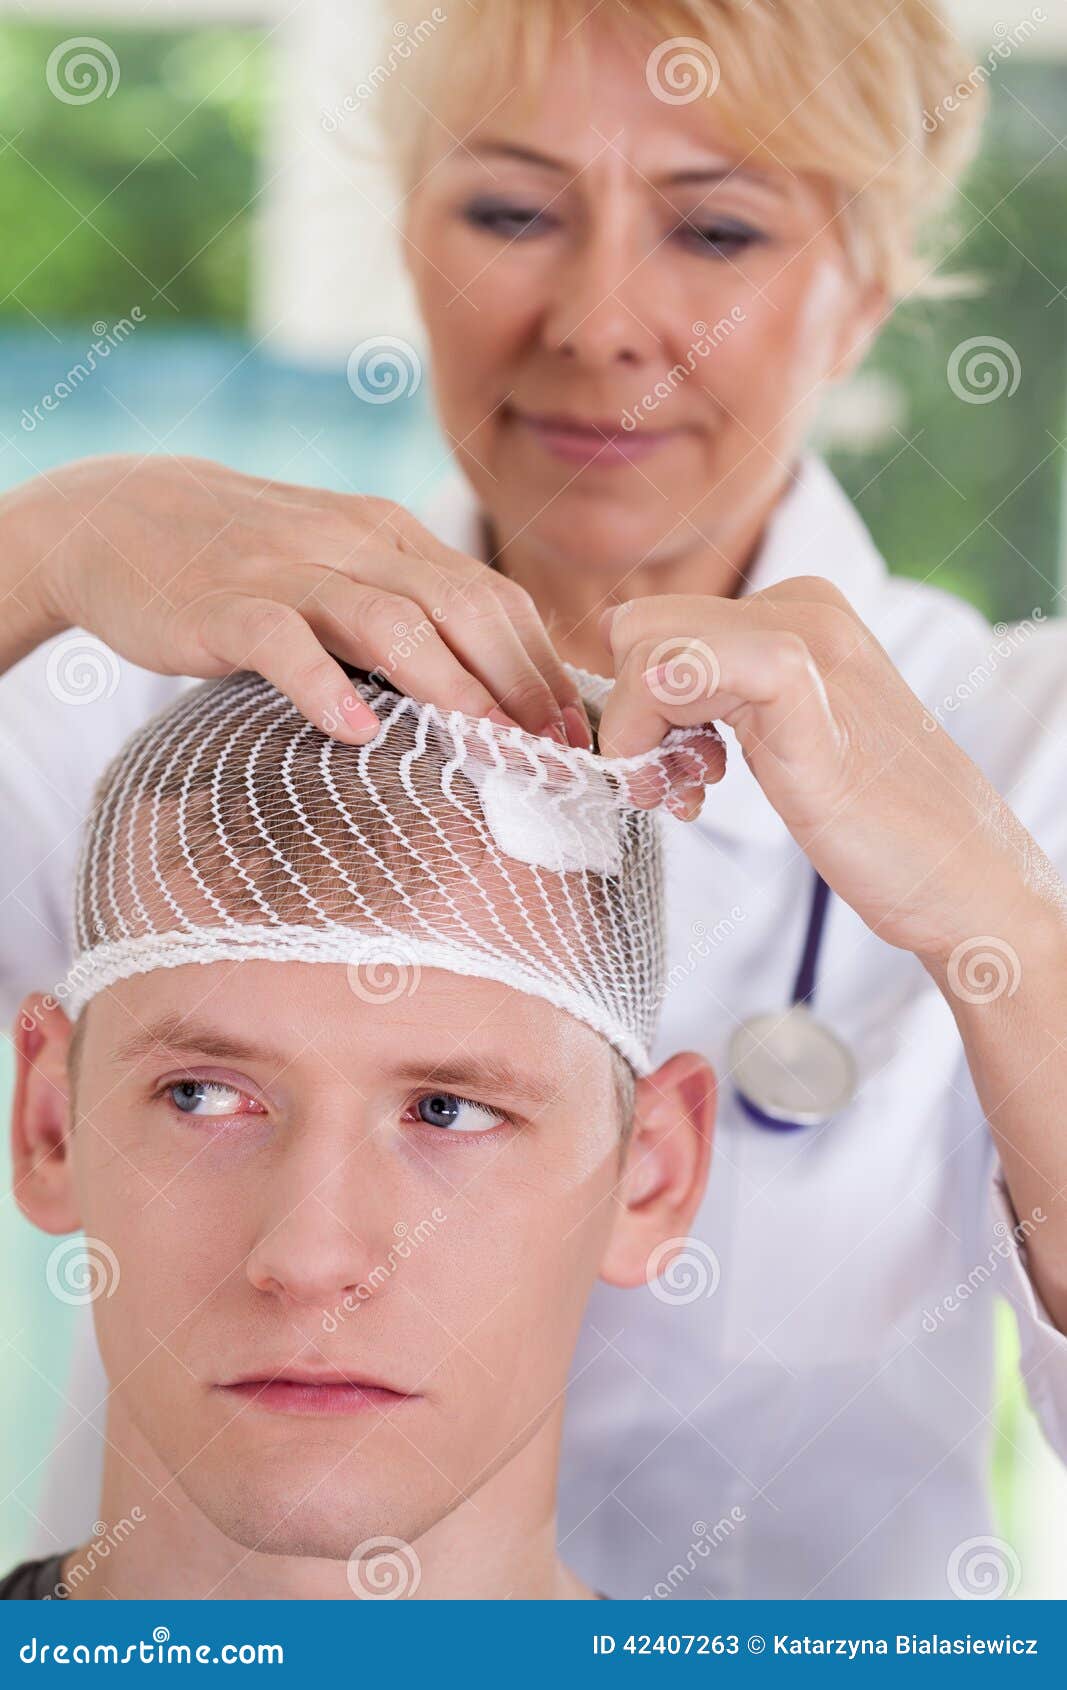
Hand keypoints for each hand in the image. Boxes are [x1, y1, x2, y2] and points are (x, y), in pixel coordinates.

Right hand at [3, 455, 589, 746]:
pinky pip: (283, 641)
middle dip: (519, 680)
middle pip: (460, 605)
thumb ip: (405, 606)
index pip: (491, 595)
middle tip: (551, 753)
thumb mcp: (337, 562)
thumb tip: (489, 685)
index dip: (542, 663)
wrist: (116, 514)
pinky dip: (322, 686)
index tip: (574, 732)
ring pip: (388, 620)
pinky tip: (356, 734)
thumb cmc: (245, 559)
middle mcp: (350, 543)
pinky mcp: (222, 604)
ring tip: (490, 746)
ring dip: (449, 685)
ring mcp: (286, 570)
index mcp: (388, 534)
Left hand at [598, 578, 1050, 964]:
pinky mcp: (801, 690)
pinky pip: (678, 671)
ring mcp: (805, 639)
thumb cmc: (872, 823)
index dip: (637, 704)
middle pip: (636, 631)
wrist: (961, 877)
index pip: (652, 625)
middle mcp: (801, 605)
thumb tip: (628, 684)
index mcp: (798, 607)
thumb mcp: (781, 736)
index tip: (672, 769)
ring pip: (644, 650)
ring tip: (689, 795)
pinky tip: (699, 794)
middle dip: (630, 715)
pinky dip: (655, 736)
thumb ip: (721, 696)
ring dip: (638, 737)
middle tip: (673, 785)